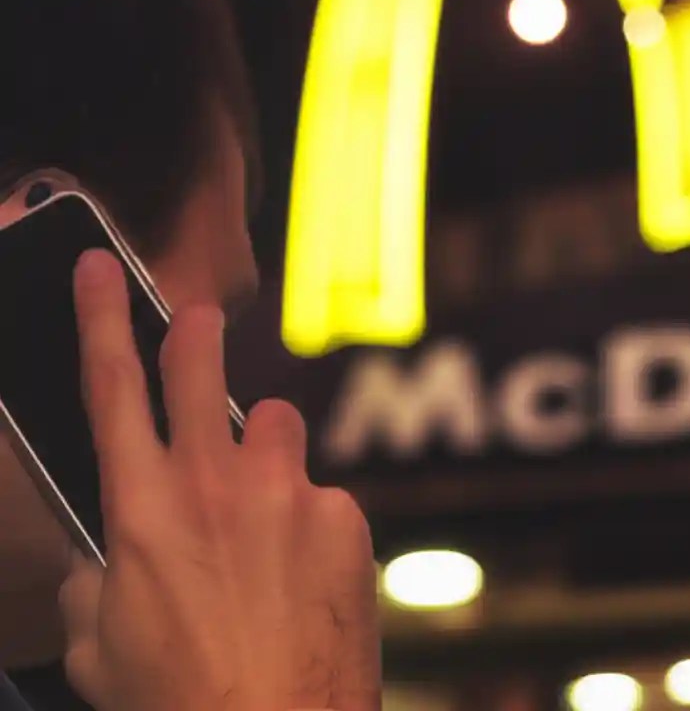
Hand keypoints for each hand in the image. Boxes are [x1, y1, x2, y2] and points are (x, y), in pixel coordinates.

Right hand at [58, 250, 379, 710]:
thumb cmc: (178, 698)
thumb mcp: (100, 640)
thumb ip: (98, 576)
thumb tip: (106, 551)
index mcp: (142, 507)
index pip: (110, 387)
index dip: (101, 318)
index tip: (100, 268)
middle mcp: (217, 483)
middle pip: (202, 369)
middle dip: (194, 333)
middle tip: (197, 320)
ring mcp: (289, 494)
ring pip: (275, 429)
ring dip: (264, 453)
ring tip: (262, 510)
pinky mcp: (345, 518)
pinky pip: (321, 497)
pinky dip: (309, 523)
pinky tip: (304, 575)